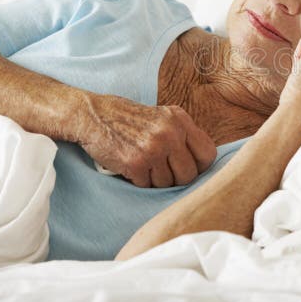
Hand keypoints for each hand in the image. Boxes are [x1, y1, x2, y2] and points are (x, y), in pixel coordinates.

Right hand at [75, 94, 216, 187]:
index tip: (189, 168)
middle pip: (189, 174)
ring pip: (167, 183)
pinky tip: (131, 168)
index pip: (208, 154)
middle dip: (177, 179)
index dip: (200, 166)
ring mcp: (153, 148)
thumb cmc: (127, 119)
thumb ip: (182, 134)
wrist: (92, 115)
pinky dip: (139, 181)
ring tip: (144, 166)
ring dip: (155, 180)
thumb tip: (201, 162)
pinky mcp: (136, 163)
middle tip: (163, 172)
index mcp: (180, 119)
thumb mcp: (161, 117)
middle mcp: (170, 133)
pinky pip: (147, 186)